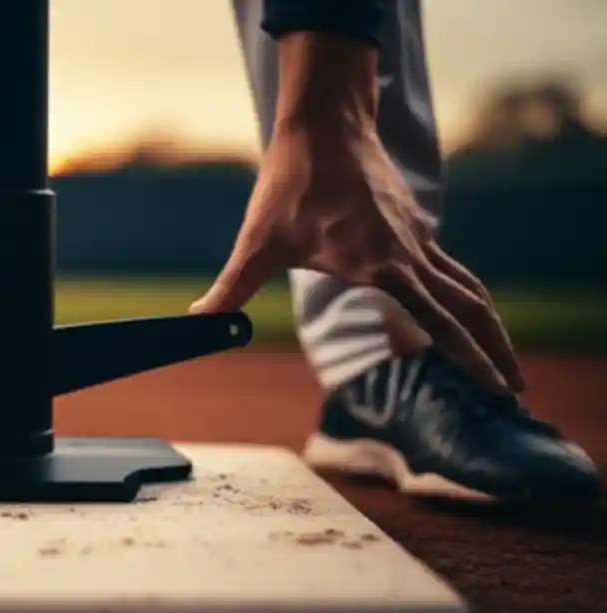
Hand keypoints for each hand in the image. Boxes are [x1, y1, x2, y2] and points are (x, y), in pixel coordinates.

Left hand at [189, 33, 522, 394]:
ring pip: (466, 286)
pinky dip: (464, 295)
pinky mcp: (414, 226)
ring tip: (503, 360)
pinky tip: (464, 311)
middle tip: (516, 389)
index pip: (438, 318)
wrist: (324, 123)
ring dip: (487, 324)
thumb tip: (195, 322)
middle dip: (495, 349)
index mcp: (379, 262)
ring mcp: (417, 237)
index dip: (468, 355)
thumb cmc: (291, 182)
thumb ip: (231, 289)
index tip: (495, 384)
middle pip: (468, 307)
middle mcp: (409, 252)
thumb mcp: (257, 241)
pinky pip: (449, 268)